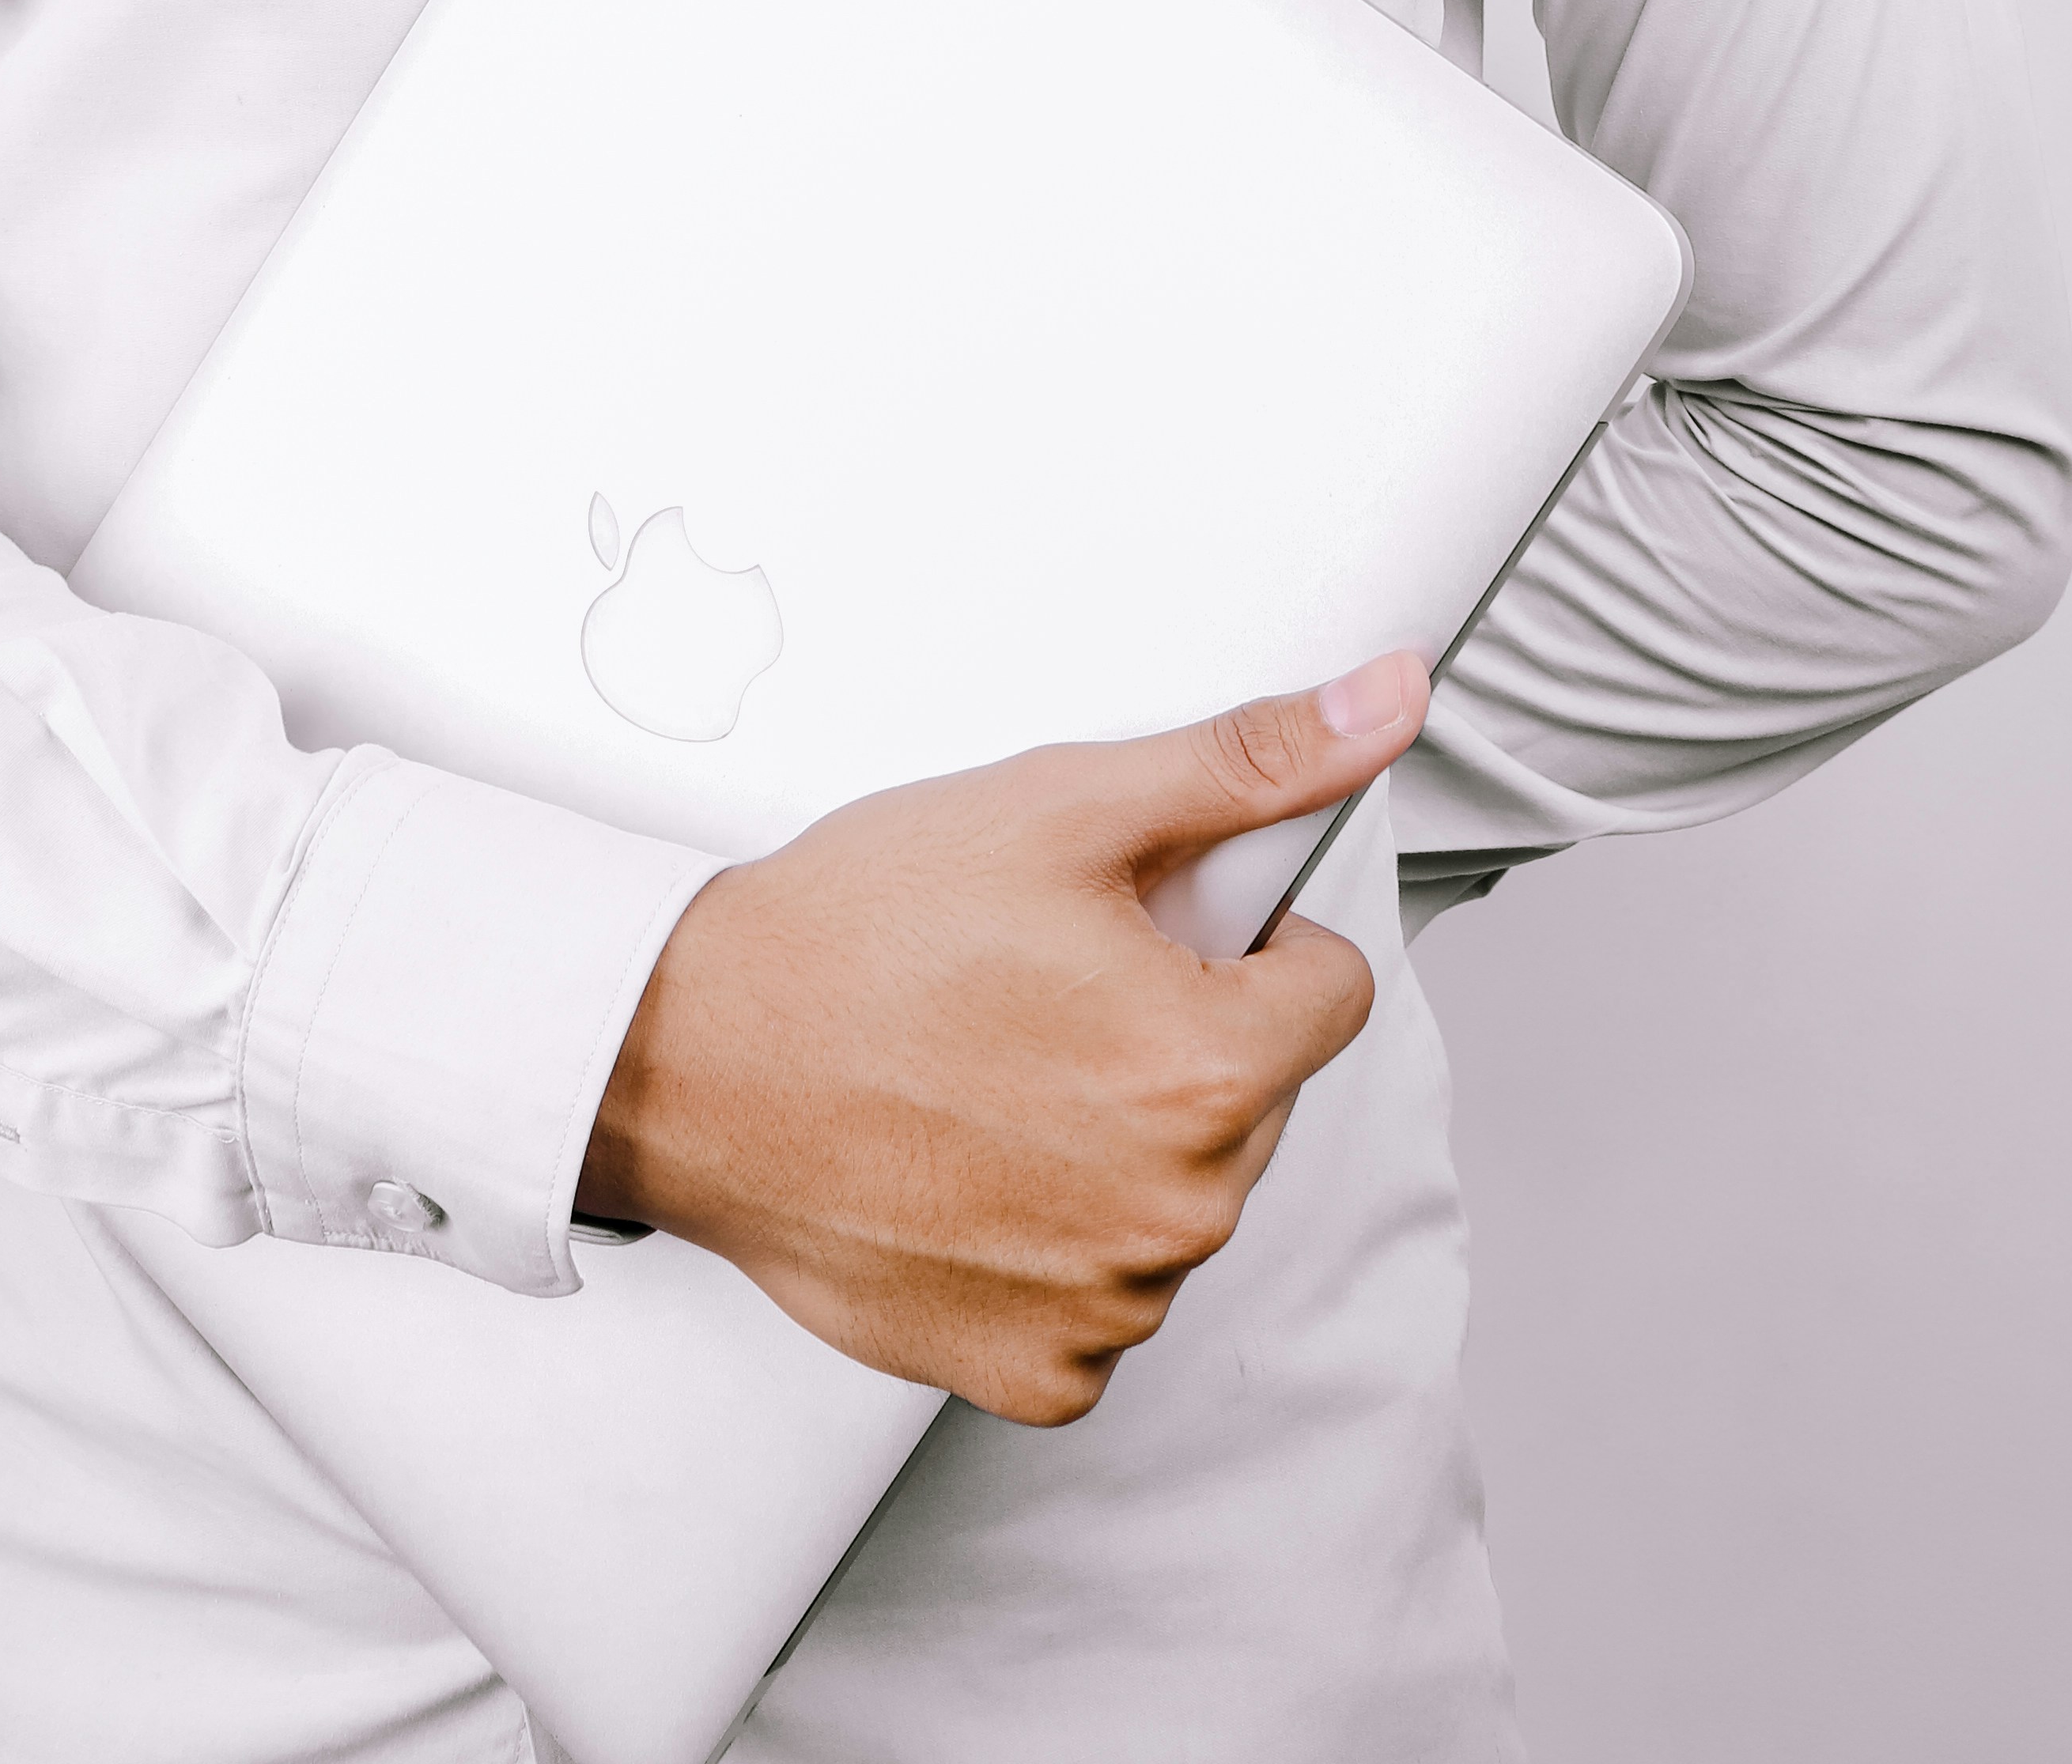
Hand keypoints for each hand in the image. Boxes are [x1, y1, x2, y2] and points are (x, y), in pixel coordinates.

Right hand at [577, 651, 1425, 1423]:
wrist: (686, 1054)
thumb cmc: (857, 931)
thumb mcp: (1065, 804)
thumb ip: (1247, 762)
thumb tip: (1385, 701)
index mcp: (1208, 1066)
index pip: (1328, 989)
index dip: (1241, 936)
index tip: (1141, 929)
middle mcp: (1177, 1209)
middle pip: (1251, 1096)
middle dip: (1177, 1035)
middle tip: (1043, 986)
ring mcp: (1104, 1304)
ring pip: (1178, 1198)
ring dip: (1119, 1141)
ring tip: (991, 1069)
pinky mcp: (1029, 1369)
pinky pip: (1100, 1301)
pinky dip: (1054, 1244)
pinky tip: (971, 1166)